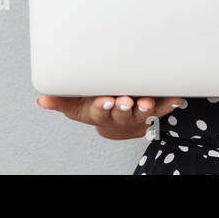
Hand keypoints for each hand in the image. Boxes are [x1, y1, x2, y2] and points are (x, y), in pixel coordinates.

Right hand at [36, 95, 185, 139]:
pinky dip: (170, 104)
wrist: (115, 119)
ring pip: (142, 112)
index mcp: (99, 112)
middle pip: (122, 114)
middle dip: (124, 108)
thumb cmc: (93, 105)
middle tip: (126, 101)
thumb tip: (41, 98)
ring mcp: (137, 113)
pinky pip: (163, 108)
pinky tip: (177, 98)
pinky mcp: (153, 108)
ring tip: (148, 101)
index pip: (99, 111)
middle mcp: (119, 115)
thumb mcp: (75, 103)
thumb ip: (59, 99)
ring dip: (146, 107)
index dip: (103, 107)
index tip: (106, 100)